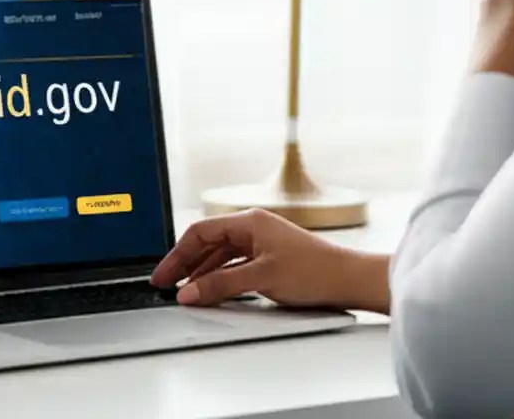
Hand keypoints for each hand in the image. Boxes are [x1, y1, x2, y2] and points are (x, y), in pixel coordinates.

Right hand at [151, 209, 390, 313]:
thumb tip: (188, 292)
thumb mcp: (260, 278)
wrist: (349, 280)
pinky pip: (234, 264)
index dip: (177, 255)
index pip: (200, 233)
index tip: (164, 275)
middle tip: (167, 283)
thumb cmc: (314, 271)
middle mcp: (253, 227)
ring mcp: (262, 242)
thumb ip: (220, 285)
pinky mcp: (270, 258)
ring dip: (202, 271)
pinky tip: (212, 289)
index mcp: (249, 221)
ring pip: (221, 254)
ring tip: (185, 290)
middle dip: (186, 263)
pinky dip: (220, 276)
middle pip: (208, 243)